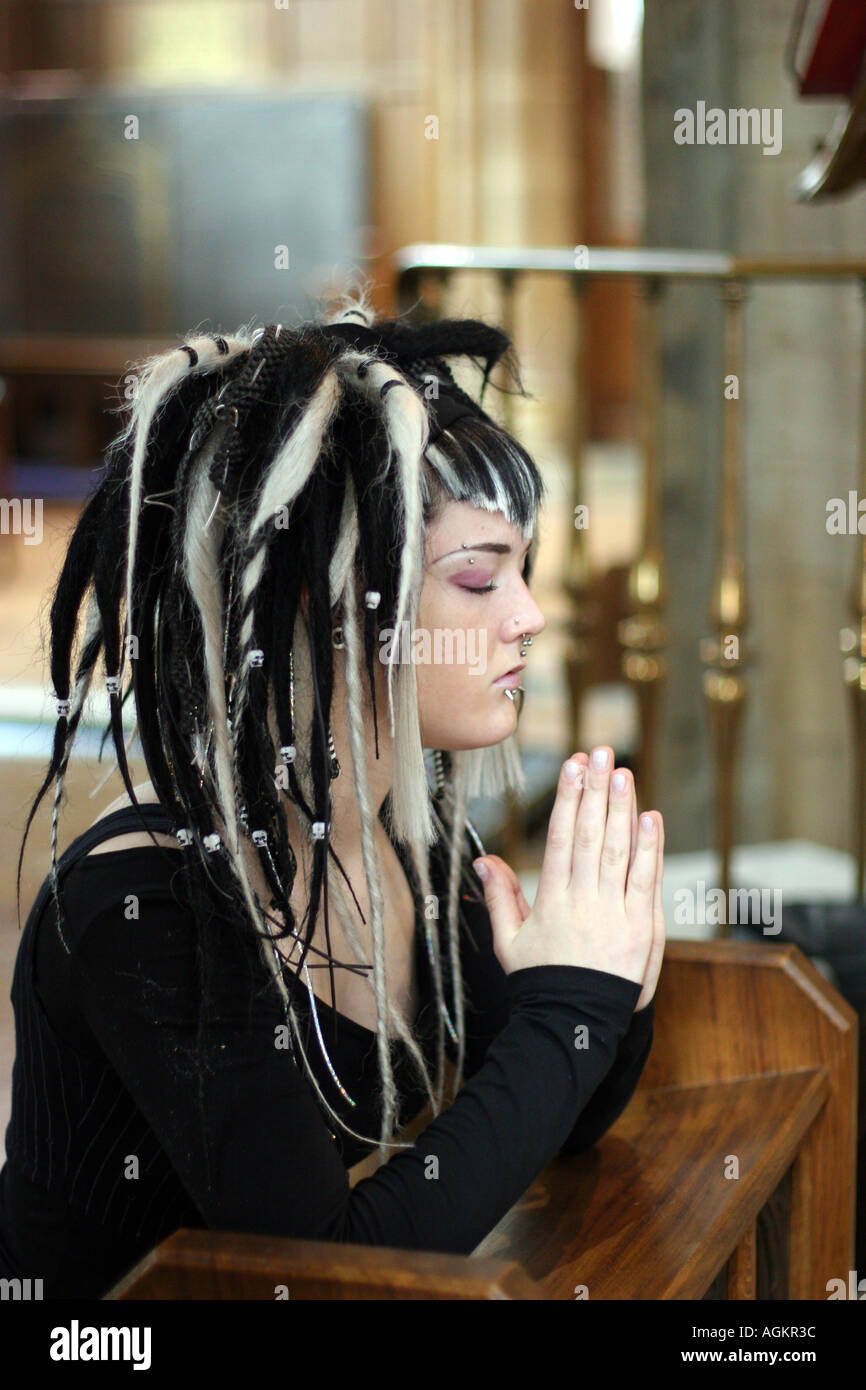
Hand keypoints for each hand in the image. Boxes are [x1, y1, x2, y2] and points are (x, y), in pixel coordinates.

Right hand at [473, 749, 664, 1010]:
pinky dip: (649, 848)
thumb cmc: (541, 983)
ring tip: (624, 773)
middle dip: (596, 790)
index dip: (567, 799)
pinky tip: (650, 818)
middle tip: (601, 753)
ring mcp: (616, 914)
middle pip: (590, 836)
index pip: (561, 839)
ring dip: (622, 809)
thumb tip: (485, 860)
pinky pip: (646, 880)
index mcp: (552, 901)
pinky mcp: (642, 927)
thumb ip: (500, 898)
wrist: (573, 1025)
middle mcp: (584, 902)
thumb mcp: (509, 943)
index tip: (572, 766)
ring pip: (619, 851)